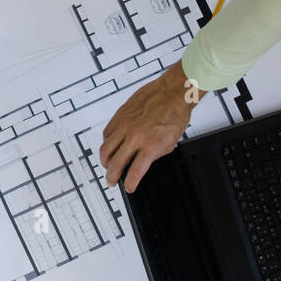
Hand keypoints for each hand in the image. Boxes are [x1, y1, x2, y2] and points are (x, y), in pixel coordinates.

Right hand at [99, 62, 203, 192]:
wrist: (172, 92)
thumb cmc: (175, 114)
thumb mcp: (170, 142)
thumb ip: (154, 154)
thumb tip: (143, 162)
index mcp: (150, 146)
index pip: (135, 172)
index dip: (130, 184)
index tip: (129, 187)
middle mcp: (135, 137)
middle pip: (115, 163)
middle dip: (112, 176)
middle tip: (112, 180)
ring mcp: (125, 125)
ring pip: (106, 149)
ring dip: (105, 161)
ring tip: (108, 165)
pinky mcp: (120, 115)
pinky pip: (107, 133)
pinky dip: (106, 143)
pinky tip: (110, 146)